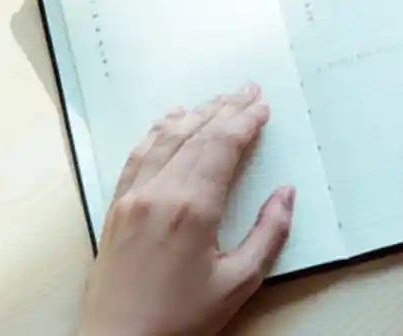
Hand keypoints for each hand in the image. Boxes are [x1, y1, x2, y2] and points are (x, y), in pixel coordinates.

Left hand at [79, 85, 294, 335]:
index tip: (262, 105)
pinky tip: (169, 122)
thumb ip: (268, 234)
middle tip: (248, 90)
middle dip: (225, 108)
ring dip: (194, 114)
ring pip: (165, 137)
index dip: (245, 121)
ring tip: (216, 100)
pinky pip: (138, 155)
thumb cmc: (179, 320)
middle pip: (196, 133)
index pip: (223, 146)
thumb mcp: (239, 284)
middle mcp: (159, 192)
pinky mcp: (116, 207)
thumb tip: (286, 195)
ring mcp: (133, 196)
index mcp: (193, 208)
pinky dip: (157, 131)